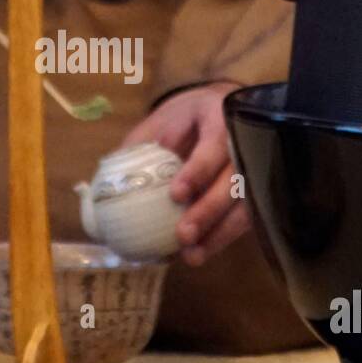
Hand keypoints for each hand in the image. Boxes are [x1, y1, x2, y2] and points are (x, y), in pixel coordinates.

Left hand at [121, 81, 249, 266]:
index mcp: (219, 116)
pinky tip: (201, 252)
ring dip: (219, 233)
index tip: (176, 194)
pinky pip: (246, 217)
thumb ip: (138, 146)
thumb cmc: (186, 116)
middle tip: (183, 235)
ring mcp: (258, 166)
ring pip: (246, 204)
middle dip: (208, 210)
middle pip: (234, 180)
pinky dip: (223, 237)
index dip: (198, 171)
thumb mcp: (161, 120)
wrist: (220, 107)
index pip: (215, 144)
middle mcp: (246, 141)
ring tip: (191, 255)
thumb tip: (103, 186)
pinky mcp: (258, 189)